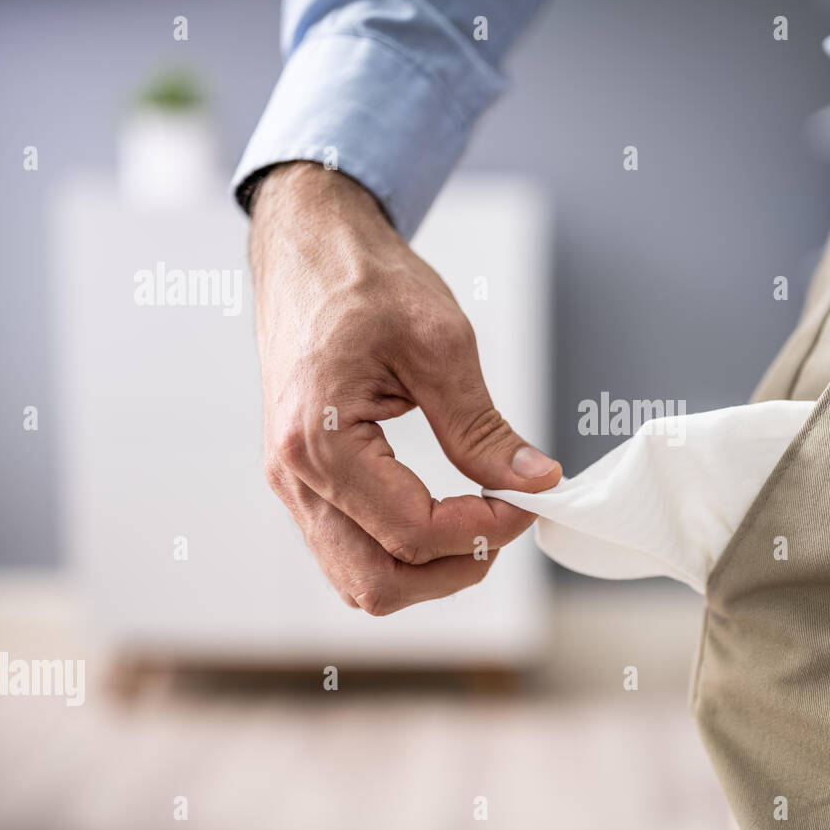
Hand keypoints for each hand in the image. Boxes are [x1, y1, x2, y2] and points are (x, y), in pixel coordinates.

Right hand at [249, 161, 560, 614]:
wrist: (309, 247)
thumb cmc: (365, 280)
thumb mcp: (440, 344)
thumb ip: (483, 428)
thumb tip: (536, 482)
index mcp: (319, 441)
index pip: (413, 532)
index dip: (485, 530)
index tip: (529, 502)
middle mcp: (294, 476)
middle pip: (376, 582)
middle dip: (455, 571)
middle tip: (507, 524)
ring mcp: (293, 484)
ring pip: (358, 578)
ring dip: (427, 571)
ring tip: (481, 525)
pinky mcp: (304, 480)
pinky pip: (349, 548)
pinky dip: (402, 551)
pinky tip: (446, 517)